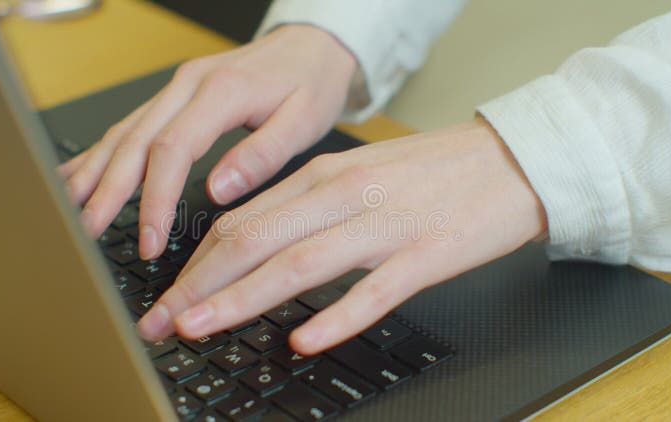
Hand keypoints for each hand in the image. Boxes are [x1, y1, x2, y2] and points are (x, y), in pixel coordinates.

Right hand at [57, 25, 356, 259]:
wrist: (310, 45)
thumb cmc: (311, 82)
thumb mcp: (305, 120)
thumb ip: (262, 155)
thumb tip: (218, 189)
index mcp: (221, 92)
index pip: (172, 150)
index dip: (154, 199)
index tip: (149, 239)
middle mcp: (188, 85)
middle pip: (134, 141)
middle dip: (107, 191)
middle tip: (86, 231)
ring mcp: (177, 87)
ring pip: (124, 131)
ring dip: (94, 172)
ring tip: (69, 209)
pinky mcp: (175, 95)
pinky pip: (130, 124)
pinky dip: (102, 151)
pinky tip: (79, 173)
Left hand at [137, 117, 547, 353]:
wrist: (508, 161)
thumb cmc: (429, 173)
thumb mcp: (356, 176)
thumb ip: (305, 208)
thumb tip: (251, 246)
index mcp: (322, 177)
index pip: (239, 221)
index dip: (193, 264)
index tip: (166, 297)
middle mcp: (343, 197)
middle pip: (253, 242)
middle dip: (198, 286)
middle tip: (162, 322)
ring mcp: (384, 226)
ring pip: (297, 265)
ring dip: (241, 300)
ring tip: (202, 327)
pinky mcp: (425, 255)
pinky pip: (372, 291)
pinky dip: (333, 316)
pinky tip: (303, 340)